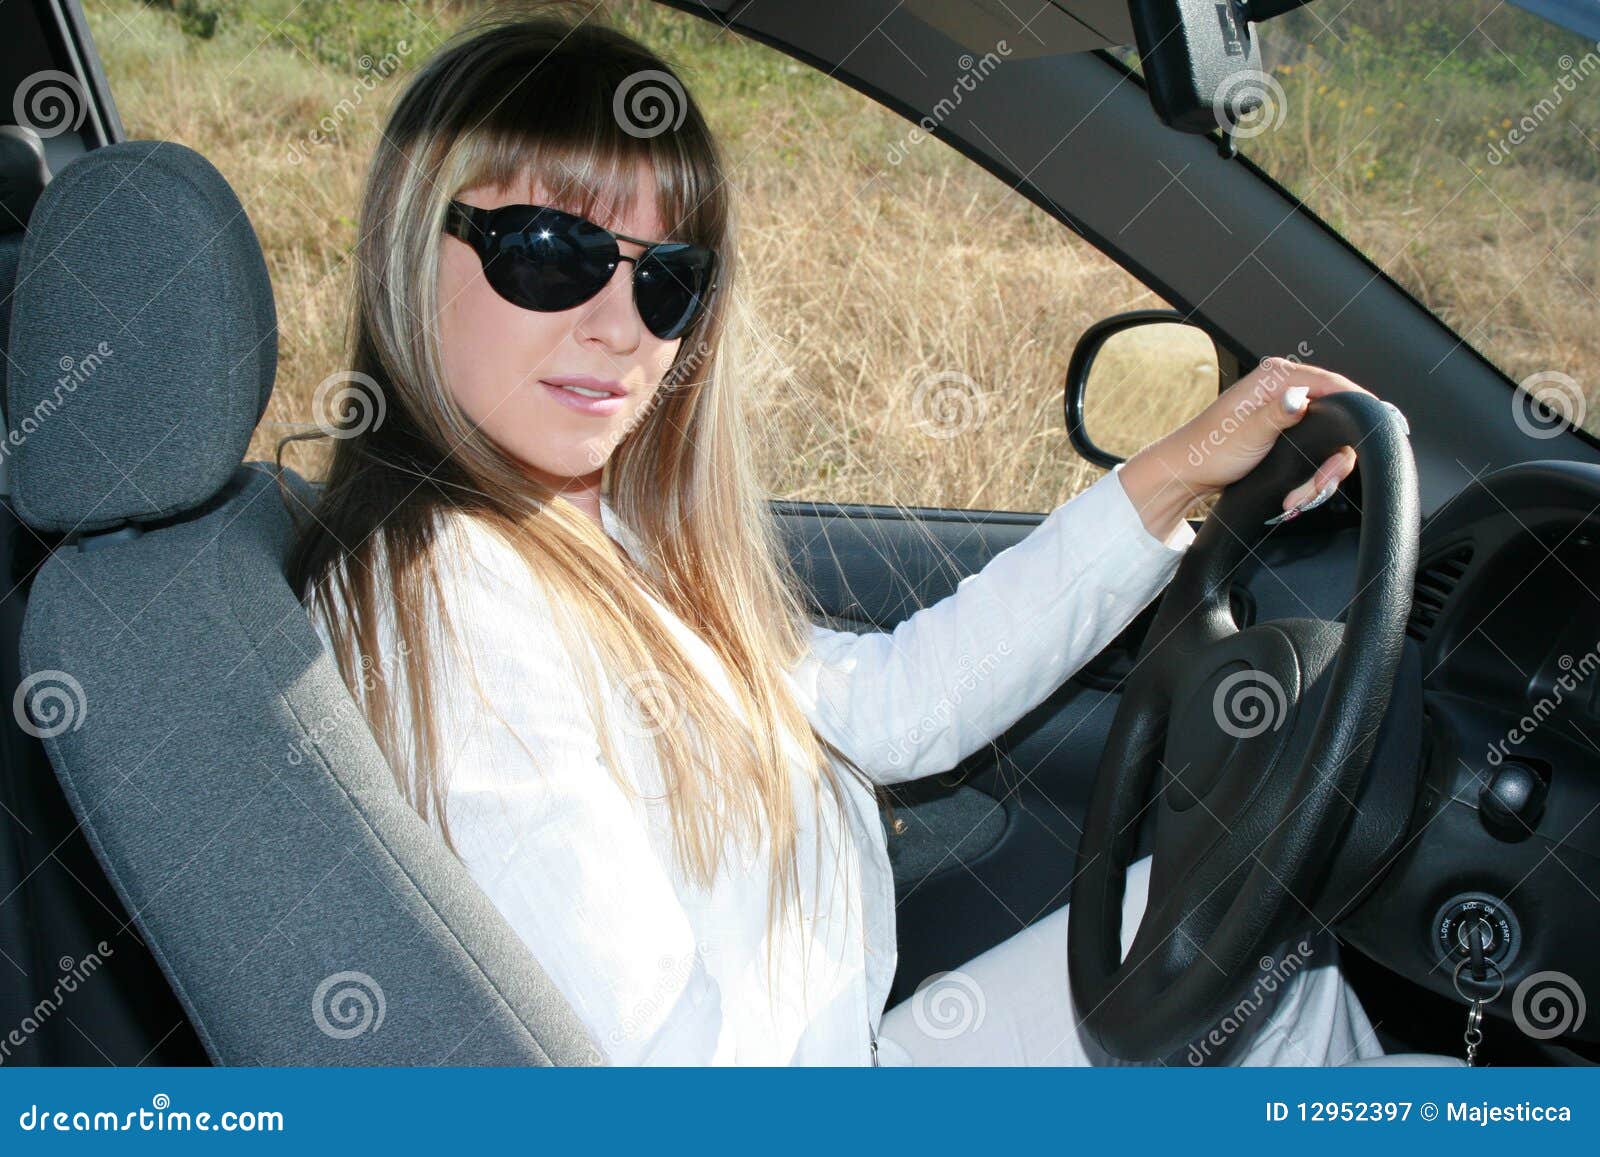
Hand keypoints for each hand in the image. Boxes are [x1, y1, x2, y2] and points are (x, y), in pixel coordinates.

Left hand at [1118, 358, 1388, 540]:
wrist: (1187, 474)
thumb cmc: (1209, 450)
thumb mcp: (1247, 432)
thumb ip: (1279, 413)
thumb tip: (1301, 398)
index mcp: (1277, 378)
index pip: (1335, 385)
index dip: (1362, 405)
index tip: (1388, 423)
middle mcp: (1284, 391)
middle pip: (1337, 421)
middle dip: (1330, 461)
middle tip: (1318, 487)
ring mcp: (1285, 412)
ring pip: (1327, 445)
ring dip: (1317, 477)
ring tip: (1297, 497)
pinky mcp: (1285, 434)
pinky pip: (1313, 454)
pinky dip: (1308, 478)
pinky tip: (1295, 494)